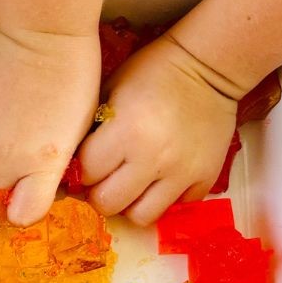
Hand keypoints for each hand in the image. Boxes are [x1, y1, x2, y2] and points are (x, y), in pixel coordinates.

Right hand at [0, 27, 100, 224]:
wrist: (43, 31)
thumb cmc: (74, 78)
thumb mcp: (77, 132)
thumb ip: (54, 166)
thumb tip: (40, 185)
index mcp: (41, 164)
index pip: (22, 214)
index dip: (24, 210)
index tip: (29, 200)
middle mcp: (5, 158)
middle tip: (11, 179)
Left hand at [77, 34, 242, 225]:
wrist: (208, 66)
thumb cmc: (152, 73)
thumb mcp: (111, 89)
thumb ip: (91, 128)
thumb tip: (73, 164)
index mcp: (125, 130)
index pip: (87, 173)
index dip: (83, 170)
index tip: (90, 162)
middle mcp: (152, 157)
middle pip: (109, 204)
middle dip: (101, 194)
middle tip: (107, 179)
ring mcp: (181, 172)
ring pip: (142, 216)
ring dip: (131, 204)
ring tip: (132, 185)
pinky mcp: (205, 177)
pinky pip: (176, 207)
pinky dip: (166, 197)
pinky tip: (162, 179)